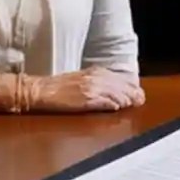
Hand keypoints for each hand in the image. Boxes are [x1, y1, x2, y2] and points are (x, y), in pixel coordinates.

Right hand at [27, 67, 145, 112]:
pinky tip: (116, 108)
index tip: (138, 95)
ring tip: (131, 105)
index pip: (121, 79)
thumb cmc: (57, 88)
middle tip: (139, 101)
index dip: (132, 88)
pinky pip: (105, 102)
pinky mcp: (86, 98)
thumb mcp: (81, 80)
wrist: (40, 90)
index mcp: (95, 72)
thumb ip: (98, 84)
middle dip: (133, 94)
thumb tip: (114, 93)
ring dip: (125, 100)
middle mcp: (96, 77)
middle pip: (123, 86)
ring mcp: (91, 88)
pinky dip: (113, 105)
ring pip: (117, 94)